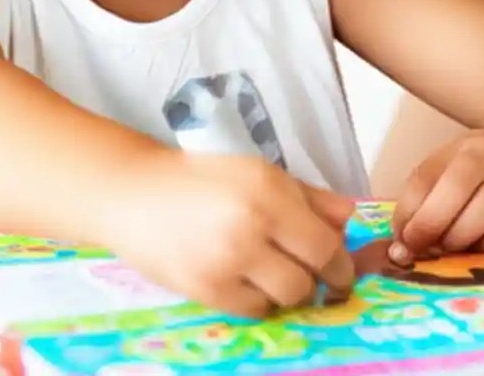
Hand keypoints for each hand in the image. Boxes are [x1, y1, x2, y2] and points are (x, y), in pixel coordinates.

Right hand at [99, 152, 355, 317]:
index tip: (341, 270)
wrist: (134, 194)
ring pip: (285, 298)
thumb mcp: (260, 173)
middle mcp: (250, 228)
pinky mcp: (204, 289)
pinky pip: (254, 310)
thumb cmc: (203, 179)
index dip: (340, 263)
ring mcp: (225, 262)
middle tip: (308, 273)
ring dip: (288, 291)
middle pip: (308, 277)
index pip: (325, 245)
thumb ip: (310, 197)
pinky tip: (248, 282)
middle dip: (316, 279)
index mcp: (270, 192)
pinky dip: (259, 301)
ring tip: (273, 274)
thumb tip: (349, 219)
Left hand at [388, 129, 483, 264]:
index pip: (428, 176)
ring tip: (452, 244)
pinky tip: (481, 245)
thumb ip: (426, 194)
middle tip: (419, 248)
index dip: (408, 212)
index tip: (401, 237)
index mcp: (470, 145)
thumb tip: (400, 242)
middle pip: (455, 192)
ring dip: (457, 242)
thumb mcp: (456, 164)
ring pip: (482, 220)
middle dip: (430, 226)